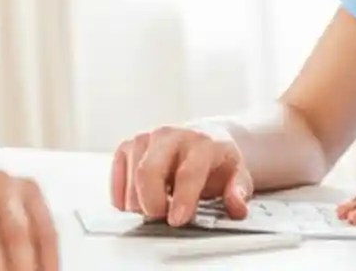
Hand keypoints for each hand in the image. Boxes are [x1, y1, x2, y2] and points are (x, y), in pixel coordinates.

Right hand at [110, 125, 253, 226]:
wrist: (204, 135)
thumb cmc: (218, 159)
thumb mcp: (237, 174)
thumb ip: (238, 191)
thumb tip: (236, 207)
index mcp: (201, 142)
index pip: (188, 172)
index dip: (182, 199)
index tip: (177, 220)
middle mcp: (170, 135)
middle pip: (148, 172)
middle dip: (152, 203)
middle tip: (162, 217)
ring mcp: (146, 138)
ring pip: (131, 177)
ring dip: (140, 202)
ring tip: (159, 205)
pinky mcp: (128, 146)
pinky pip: (117, 176)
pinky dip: (125, 196)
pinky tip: (140, 199)